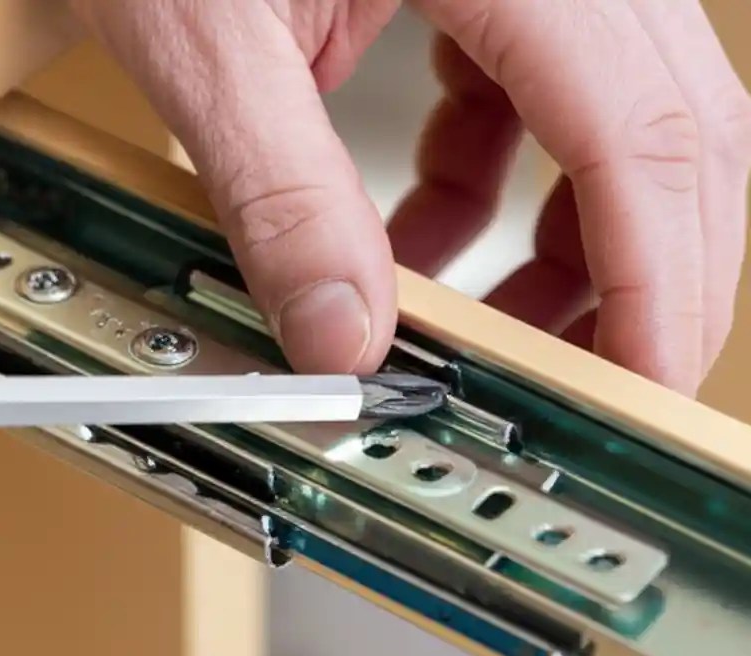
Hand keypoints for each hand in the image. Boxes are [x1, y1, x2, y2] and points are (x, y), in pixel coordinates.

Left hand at [71, 0, 750, 395]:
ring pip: (617, 124)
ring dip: (567, 245)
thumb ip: (279, 194)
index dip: (655, 281)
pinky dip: (494, 189)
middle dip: (634, 279)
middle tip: (579, 387)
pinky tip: (423, 242)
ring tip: (487, 332)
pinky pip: (539, 102)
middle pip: (667, 131)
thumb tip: (340, 339)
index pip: (641, 131)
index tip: (632, 389)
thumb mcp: (208, 46)